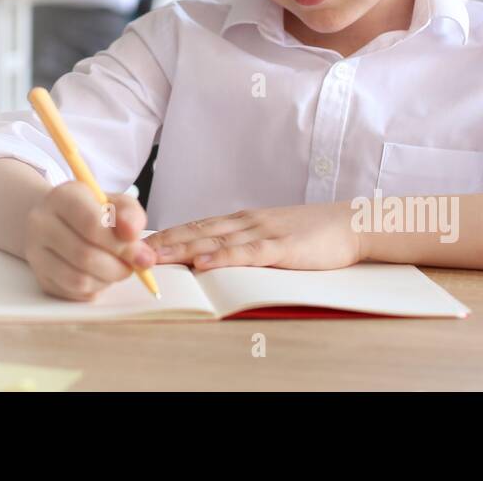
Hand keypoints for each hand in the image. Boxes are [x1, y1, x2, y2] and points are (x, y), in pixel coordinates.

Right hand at [23, 182, 156, 300]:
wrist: (59, 220)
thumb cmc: (93, 211)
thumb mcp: (116, 203)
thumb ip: (130, 215)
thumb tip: (132, 235)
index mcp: (62, 197)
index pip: (90, 224)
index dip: (121, 245)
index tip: (144, 256)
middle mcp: (41, 223)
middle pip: (85, 255)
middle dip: (118, 267)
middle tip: (134, 266)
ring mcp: (36, 252)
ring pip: (78, 279)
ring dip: (108, 280)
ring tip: (117, 269)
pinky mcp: (40, 277)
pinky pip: (73, 293)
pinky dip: (95, 289)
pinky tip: (100, 275)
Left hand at [143, 203, 364, 271]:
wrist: (350, 223)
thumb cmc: (311, 233)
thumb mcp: (270, 235)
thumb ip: (243, 243)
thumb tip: (211, 257)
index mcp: (242, 220)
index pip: (196, 226)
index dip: (167, 234)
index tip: (139, 242)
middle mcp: (246, 222)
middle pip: (197, 230)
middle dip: (163, 241)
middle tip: (132, 249)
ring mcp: (264, 232)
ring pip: (215, 240)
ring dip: (183, 248)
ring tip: (156, 256)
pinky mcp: (282, 247)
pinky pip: (248, 253)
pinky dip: (224, 257)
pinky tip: (204, 263)